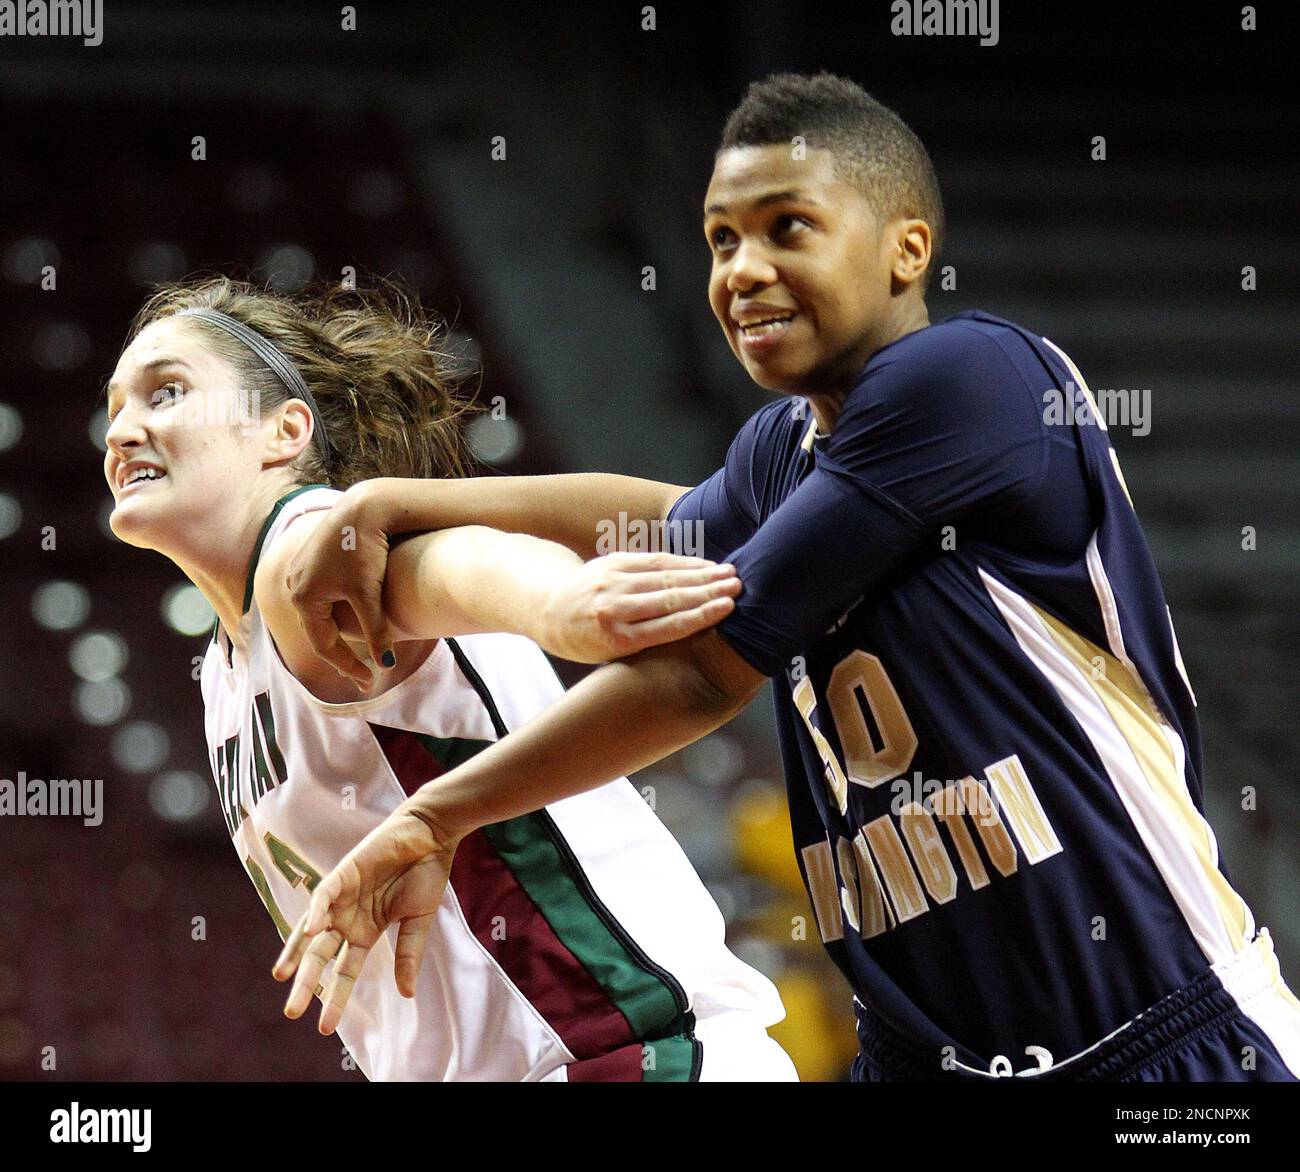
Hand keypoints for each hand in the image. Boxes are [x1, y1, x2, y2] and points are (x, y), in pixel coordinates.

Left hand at [272, 805, 458, 1035]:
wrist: (430, 837)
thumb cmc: (426, 874)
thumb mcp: (418, 921)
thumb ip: (408, 955)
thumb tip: (406, 994)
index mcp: (366, 932)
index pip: (344, 971)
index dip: (335, 997)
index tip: (325, 1027)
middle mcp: (348, 918)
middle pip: (321, 956)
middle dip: (307, 984)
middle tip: (292, 1012)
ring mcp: (343, 897)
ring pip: (312, 930)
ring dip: (297, 952)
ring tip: (283, 977)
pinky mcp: (343, 873)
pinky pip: (324, 896)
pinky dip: (317, 911)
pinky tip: (313, 931)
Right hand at [284, 479, 393, 689]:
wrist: (363, 509)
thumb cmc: (363, 550)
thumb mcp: (369, 595)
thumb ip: (375, 631)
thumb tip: (386, 664)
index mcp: (304, 598)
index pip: (323, 645)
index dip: (347, 665)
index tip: (368, 680)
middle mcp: (295, 585)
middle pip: (318, 630)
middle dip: (340, 651)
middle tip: (364, 670)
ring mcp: (301, 571)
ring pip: (319, 612)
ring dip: (336, 631)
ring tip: (357, 649)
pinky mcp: (312, 560)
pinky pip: (320, 595)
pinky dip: (335, 611)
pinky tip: (351, 617)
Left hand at [539, 552, 740, 662]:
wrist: (547, 607)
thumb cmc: (585, 641)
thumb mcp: (610, 655)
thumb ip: (646, 644)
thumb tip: (694, 635)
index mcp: (616, 639)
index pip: (668, 626)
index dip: (701, 616)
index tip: (727, 608)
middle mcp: (615, 608)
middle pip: (671, 598)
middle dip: (708, 592)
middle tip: (738, 588)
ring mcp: (614, 581)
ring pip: (666, 576)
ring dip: (702, 575)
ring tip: (730, 575)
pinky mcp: (613, 562)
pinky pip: (654, 561)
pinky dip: (682, 563)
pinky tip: (704, 565)